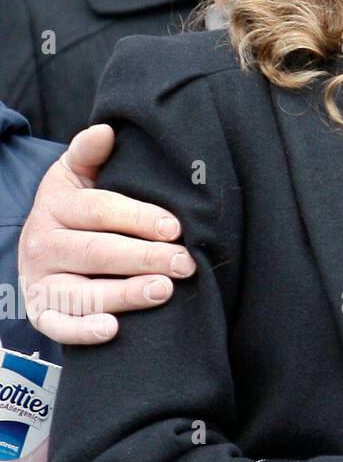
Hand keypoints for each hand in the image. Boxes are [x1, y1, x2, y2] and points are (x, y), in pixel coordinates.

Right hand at [18, 124, 194, 344]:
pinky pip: (58, 326)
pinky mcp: (41, 311)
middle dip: (145, 258)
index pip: (100, 211)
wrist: (39, 240)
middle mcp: (44, 244)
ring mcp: (40, 281)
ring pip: (82, 292)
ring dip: (124, 294)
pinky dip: (82, 331)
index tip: (175, 228)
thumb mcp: (75, 173)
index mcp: (55, 206)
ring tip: (162, 291)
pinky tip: (113, 329)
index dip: (139, 219)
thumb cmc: (73, 205)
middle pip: (97, 252)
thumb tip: (105, 130)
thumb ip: (90, 153)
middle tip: (185, 264)